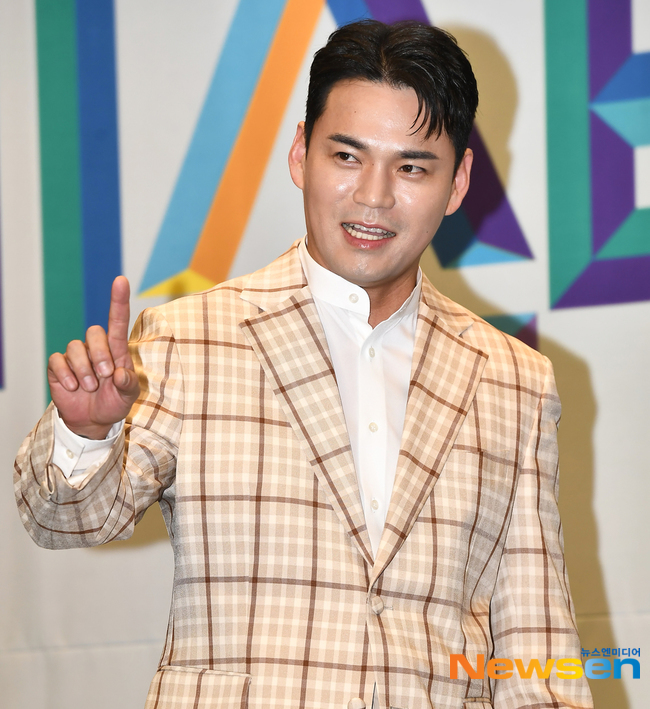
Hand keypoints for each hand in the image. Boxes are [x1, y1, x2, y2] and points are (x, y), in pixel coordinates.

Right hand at [47, 276, 139, 438]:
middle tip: (104, 376)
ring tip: (90, 387)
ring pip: (75, 347)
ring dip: (84, 370)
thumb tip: (119, 373)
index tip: (121, 281)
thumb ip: (129, 384)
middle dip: (100, 354)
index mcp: (116, 350)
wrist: (93, 420)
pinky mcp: (59, 366)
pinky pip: (58, 360)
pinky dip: (67, 375)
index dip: (118, 300)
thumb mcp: (128, 396)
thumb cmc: (114, 402)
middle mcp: (96, 348)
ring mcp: (76, 356)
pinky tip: (74, 387)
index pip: (117, 320)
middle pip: (94, 332)